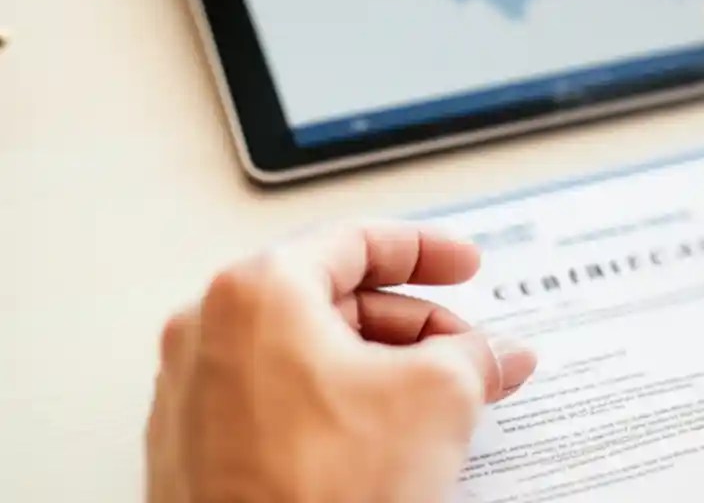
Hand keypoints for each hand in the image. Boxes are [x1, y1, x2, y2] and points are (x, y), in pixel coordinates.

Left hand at [147, 223, 536, 502]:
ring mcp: (193, 399)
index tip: (463, 265)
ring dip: (381, 368)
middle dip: (412, 323)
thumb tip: (496, 354)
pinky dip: (340, 406)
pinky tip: (389, 440)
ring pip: (307, 355)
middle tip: (466, 348)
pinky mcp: (198, 455)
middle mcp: (208, 334)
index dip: (425, 250)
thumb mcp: (438, 399)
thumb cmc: (322, 496)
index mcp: (257, 294)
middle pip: (331, 299)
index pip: (354, 241)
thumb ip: (475, 356)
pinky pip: (281, 405)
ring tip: (439, 401)